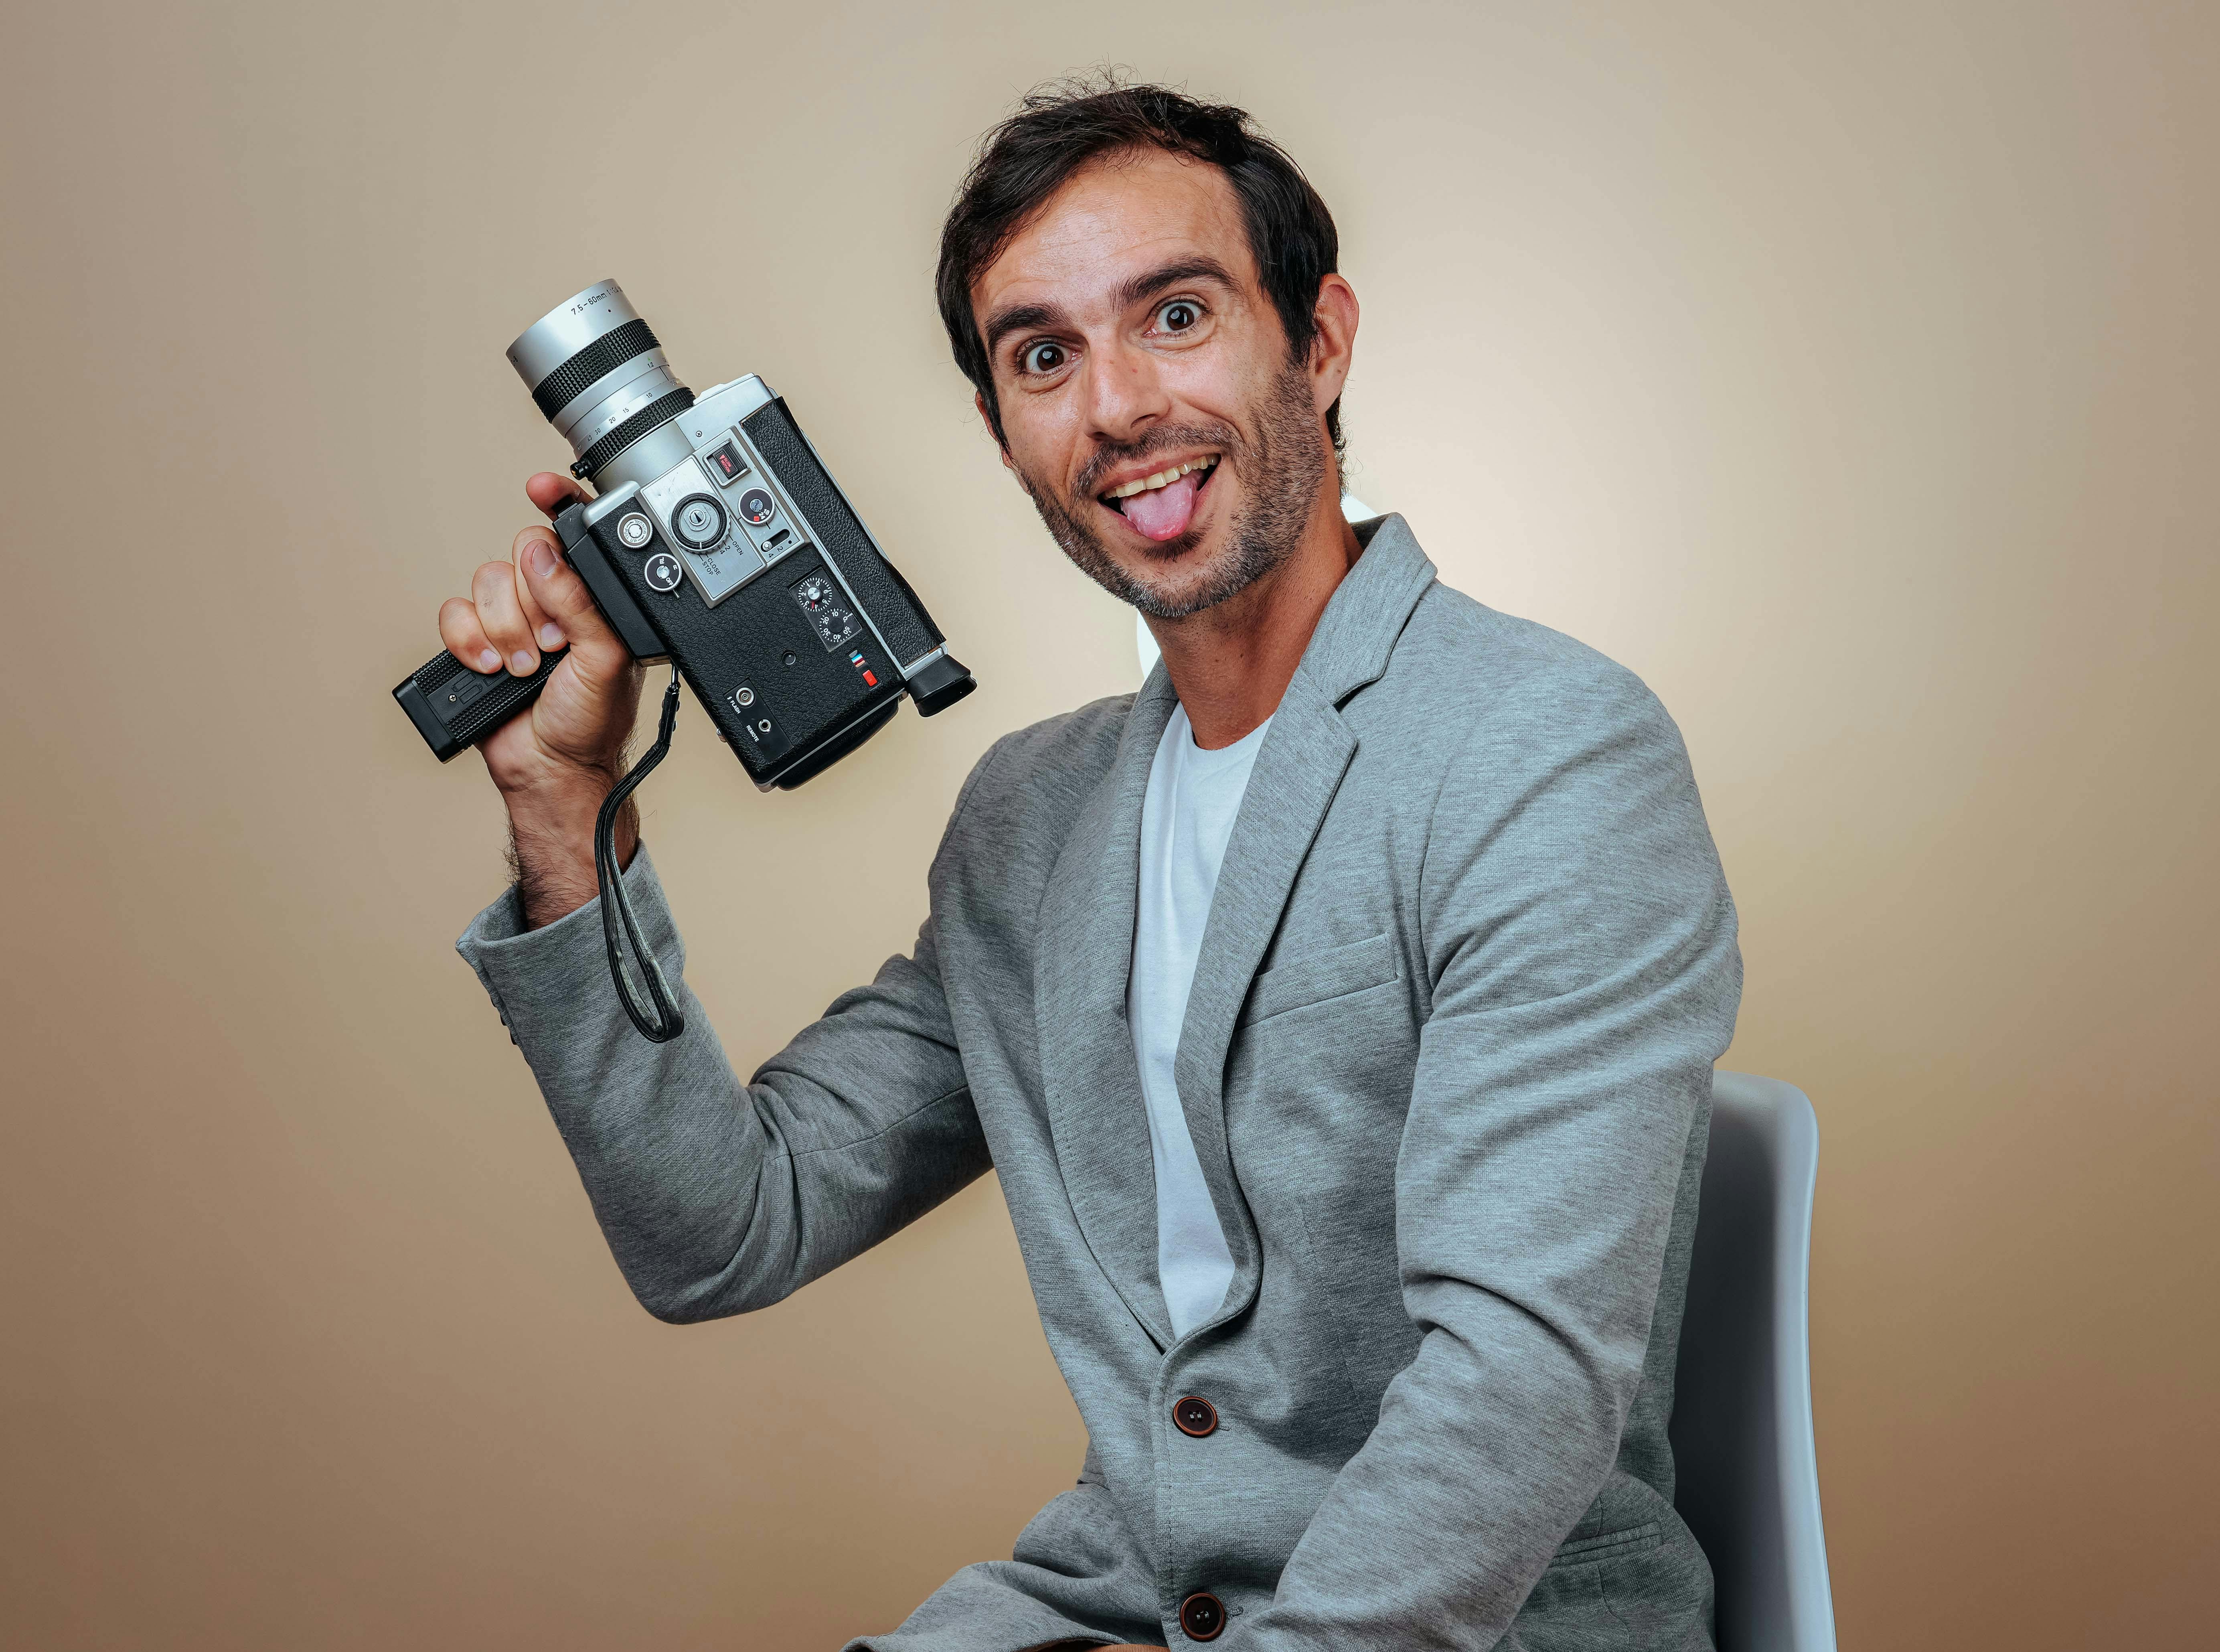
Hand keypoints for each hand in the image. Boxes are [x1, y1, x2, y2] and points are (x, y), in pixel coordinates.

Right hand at [437, 472, 643, 924]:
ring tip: (528, 667)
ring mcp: (512, 619)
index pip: (574, 534)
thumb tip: (547, 558)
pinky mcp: (477, 640)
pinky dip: (469, 641)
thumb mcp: (607, 660)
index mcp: (593, 597)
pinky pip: (453, 613)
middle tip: (553, 643)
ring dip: (504, 629)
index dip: (558, 503)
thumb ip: (585, 605)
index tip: (543, 487)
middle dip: (533, 601)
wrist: (552, 770)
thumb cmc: (592, 722)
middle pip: (522, 553)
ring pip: (486, 581)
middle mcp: (552, 600)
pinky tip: (494, 667)